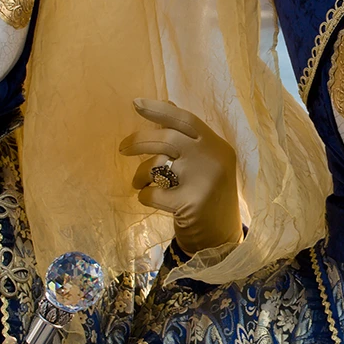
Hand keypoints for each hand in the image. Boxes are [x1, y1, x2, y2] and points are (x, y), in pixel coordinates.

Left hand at [119, 99, 241, 254]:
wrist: (221, 240)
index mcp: (217, 145)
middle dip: (137, 141)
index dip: (160, 110)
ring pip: (157, 165)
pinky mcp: (191, 203)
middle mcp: (213, 158)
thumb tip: (167, 104)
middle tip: (122, 149)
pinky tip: (148, 199)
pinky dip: (144, 196)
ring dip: (140, 174)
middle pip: (166, 139)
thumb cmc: (208, 197)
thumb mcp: (207, 162)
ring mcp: (203, 181)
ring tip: (139, 182)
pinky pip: (153, 193)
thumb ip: (190, 137)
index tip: (136, 104)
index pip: (186, 119)